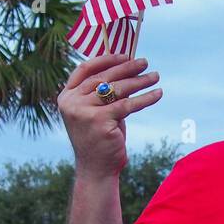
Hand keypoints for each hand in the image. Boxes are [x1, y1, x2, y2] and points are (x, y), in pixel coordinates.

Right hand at [57, 54, 161, 177]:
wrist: (96, 169)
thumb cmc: (100, 138)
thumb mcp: (98, 111)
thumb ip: (104, 92)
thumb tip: (128, 68)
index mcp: (66, 96)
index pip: (85, 69)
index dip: (106, 60)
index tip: (125, 55)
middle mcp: (71, 102)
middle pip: (103, 77)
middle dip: (127, 68)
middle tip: (145, 62)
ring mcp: (83, 111)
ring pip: (117, 89)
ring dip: (139, 81)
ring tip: (155, 76)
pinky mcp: (99, 121)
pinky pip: (128, 105)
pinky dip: (145, 98)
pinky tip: (158, 94)